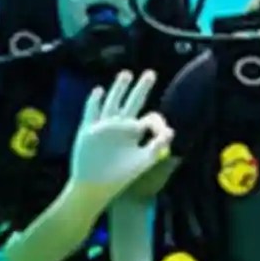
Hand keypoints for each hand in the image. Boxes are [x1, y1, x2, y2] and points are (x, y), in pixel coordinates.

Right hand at [69, 70, 174, 201]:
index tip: (159, 129)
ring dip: (119, 89)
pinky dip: (94, 102)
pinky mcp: (89, 131)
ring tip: (127, 74)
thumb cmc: (121, 176)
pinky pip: (91, 112)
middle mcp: (120, 126)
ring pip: (112, 103)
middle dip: (141, 89)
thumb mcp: (144, 161)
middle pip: (132, 102)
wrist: (96, 187)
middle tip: (151, 74)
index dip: (156, 120)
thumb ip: (157, 146)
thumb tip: (171, 131)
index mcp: (134, 133)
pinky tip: (99, 91)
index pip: (147, 118)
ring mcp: (103, 126)